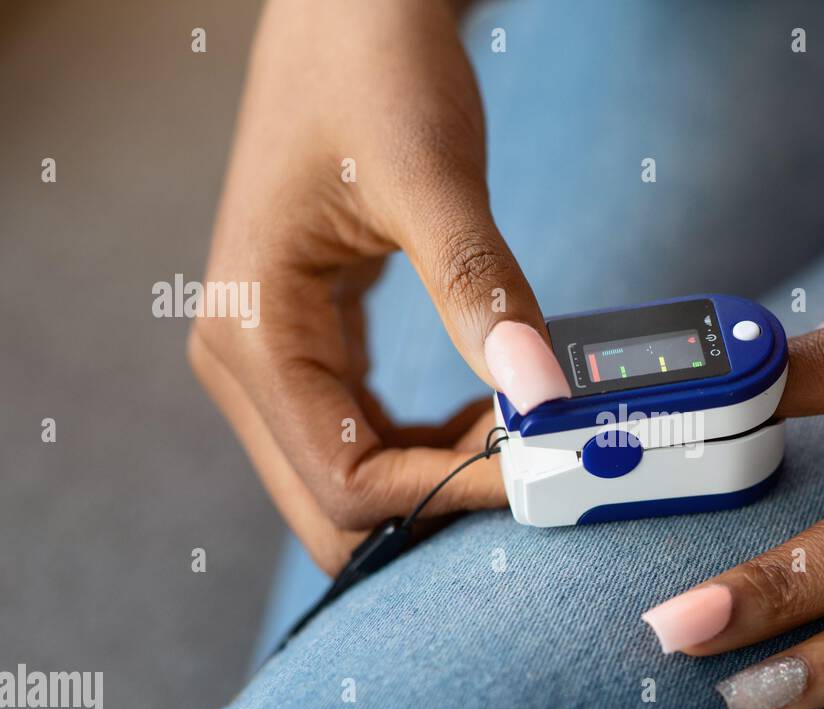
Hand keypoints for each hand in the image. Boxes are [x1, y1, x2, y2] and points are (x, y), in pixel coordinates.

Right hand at [187, 0, 568, 573]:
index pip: (343, 481)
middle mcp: (243, 362)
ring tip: (516, 431)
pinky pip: (362, 437)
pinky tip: (486, 411)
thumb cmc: (374, 73)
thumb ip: (481, 293)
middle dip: (432, 505)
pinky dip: (427, 446)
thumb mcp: (432, 180)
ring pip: (349, 480)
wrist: (347, 12)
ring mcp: (270, 359)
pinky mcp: (306, 347)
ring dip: (435, 479)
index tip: (536, 471)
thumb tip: (543, 396)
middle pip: (334, 506)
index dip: (444, 495)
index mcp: (251, 335)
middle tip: (529, 466)